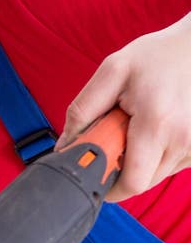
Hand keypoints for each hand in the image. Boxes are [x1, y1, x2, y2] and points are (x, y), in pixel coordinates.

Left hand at [55, 13, 190, 201]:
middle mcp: (182, 141)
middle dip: (121, 169)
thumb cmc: (157, 56)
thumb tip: (64, 146)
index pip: (131, 183)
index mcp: (156, 124)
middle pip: (141, 184)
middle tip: (117, 137)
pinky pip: (171, 166)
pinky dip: (156, 155)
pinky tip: (156, 128)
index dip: (108, 185)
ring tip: (139, 126)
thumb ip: (82, 111)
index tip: (95, 172)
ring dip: (140, 161)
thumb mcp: (112, 72)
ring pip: (156, 177)